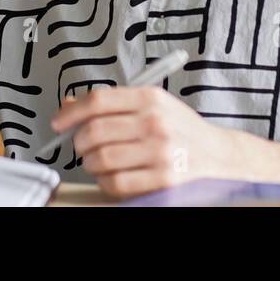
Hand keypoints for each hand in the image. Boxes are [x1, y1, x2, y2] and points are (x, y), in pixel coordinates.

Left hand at [51, 86, 254, 199]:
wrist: (220, 157)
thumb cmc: (181, 131)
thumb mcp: (153, 106)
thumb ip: (114, 104)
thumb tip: (70, 106)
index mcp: (150, 98)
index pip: (99, 100)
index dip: (71, 112)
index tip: (59, 122)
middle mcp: (155, 122)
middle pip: (95, 130)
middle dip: (79, 142)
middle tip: (80, 146)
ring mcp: (160, 151)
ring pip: (101, 158)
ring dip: (90, 164)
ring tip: (97, 163)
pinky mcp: (163, 179)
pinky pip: (116, 182)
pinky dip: (105, 182)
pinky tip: (111, 177)